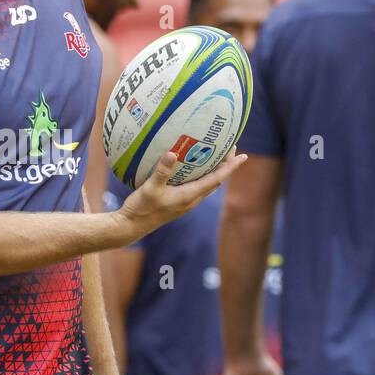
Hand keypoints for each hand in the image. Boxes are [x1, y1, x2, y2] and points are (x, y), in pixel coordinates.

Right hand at [116, 150, 247, 243]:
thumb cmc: (141, 209)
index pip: (216, 179)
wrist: (131, 227)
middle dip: (225, 165)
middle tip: (230, 147)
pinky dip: (201, 175)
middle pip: (215, 181)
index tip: (243, 156)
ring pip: (207, 185)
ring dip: (214, 170)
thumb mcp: (150, 188)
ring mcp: (185, 202)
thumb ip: (162, 171)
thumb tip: (172, 153)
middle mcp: (191, 200)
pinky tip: (192, 167)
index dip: (230, 167)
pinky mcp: (177, 202)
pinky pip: (196, 186)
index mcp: (189, 196)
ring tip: (216, 155)